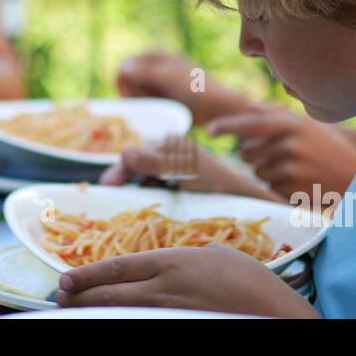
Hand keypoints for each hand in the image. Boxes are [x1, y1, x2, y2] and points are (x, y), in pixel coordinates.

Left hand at [54, 244, 318, 316]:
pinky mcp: (178, 325)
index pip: (117, 267)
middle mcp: (164, 287)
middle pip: (111, 293)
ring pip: (121, 312)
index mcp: (171, 262)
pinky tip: (110, 322)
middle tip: (60, 296)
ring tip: (74, 309)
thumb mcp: (214, 254)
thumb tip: (168, 263)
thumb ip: (185, 256)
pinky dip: (122, 322)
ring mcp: (170, 311)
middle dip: (82, 295)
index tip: (66, 278)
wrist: (274, 310)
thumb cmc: (250, 279)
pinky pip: (141, 324)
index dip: (88, 275)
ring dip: (95, 311)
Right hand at [99, 140, 279, 200]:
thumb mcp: (186, 172)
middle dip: (123, 179)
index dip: (119, 170)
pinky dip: (148, 197)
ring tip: (123, 206)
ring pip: (146, 179)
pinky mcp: (181, 186)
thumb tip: (125, 153)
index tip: (106, 186)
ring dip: (135, 190)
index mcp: (172, 146)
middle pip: (138, 165)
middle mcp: (172, 154)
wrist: (249, 200)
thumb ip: (156, 162)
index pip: (136, 154)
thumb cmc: (220, 184)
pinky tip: (144, 210)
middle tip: (109, 196)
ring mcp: (177, 170)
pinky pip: (157, 189)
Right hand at [116, 49, 250, 125]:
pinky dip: (150, 108)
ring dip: (144, 103)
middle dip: (136, 94)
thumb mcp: (170, 78)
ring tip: (163, 106)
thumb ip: (144, 72)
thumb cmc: (196, 90)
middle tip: (154, 101)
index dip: (125, 84)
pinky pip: (146, 103)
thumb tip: (122, 69)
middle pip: (128, 82)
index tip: (137, 96)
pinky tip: (164, 110)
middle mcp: (153, 66)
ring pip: (135, 94)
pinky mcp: (162, 97)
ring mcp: (158, 82)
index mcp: (155, 55)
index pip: (124, 68)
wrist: (217, 108)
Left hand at [208, 103, 355, 200]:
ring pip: (257, 171)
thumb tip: (244, 107)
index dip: (227, 126)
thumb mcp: (305, 124)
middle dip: (255, 154)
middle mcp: (290, 144)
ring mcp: (292, 168)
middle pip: (247, 152)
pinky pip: (269, 187)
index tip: (209, 129)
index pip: (250, 123)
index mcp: (292, 123)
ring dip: (268, 171)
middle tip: (280, 153)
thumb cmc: (327, 147)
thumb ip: (274, 114)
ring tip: (295, 167)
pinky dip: (279, 185)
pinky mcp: (293, 189)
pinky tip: (300, 181)